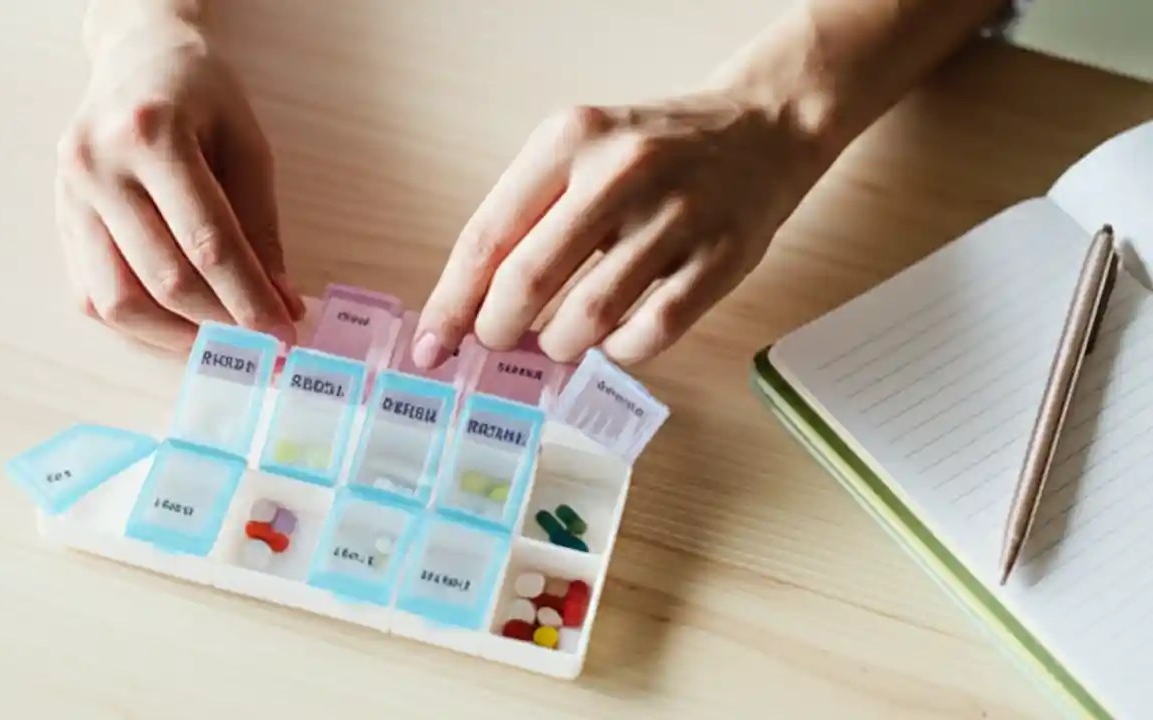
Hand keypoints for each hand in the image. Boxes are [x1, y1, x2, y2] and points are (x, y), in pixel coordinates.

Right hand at [55, 17, 301, 351]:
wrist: (137, 57)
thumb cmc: (202, 96)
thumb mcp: (248, 146)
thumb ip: (262, 228)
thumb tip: (281, 302)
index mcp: (152, 135)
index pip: (207, 242)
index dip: (248, 298)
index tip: (284, 333)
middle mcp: (99, 167)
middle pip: (162, 278)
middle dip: (220, 323)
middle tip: (263, 347)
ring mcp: (69, 196)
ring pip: (117, 300)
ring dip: (176, 337)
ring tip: (223, 343)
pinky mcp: (59, 219)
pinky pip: (91, 294)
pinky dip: (140, 322)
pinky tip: (181, 324)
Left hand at [413, 92, 826, 367]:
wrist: (764, 128)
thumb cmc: (654, 150)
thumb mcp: (581, 151)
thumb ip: (529, 216)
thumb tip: (471, 305)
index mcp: (570, 140)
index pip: (488, 236)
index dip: (451, 303)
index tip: (430, 347)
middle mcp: (620, 173)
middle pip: (528, 281)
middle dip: (497, 330)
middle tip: (497, 342)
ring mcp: (676, 218)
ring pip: (587, 318)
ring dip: (559, 345)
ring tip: (560, 339)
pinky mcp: (721, 259)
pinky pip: (650, 333)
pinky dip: (619, 350)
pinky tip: (615, 337)